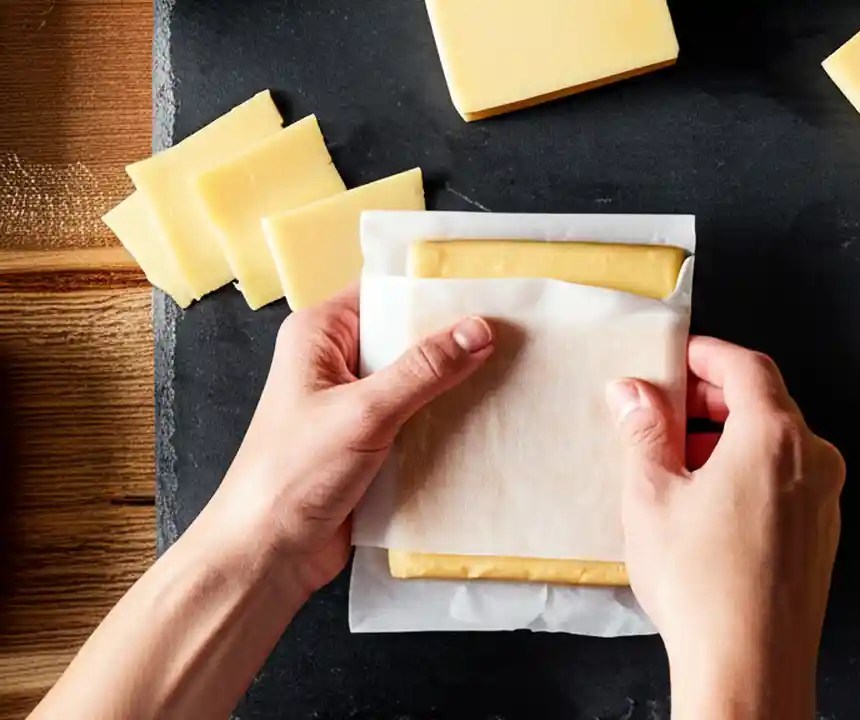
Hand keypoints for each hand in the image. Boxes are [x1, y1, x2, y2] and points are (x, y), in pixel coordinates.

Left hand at [201, 287, 494, 592]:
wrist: (268, 555)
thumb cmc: (292, 475)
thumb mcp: (364, 412)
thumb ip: (424, 370)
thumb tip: (479, 329)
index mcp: (320, 335)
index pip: (386, 293)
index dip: (434, 291)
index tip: (490, 289)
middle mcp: (336, 363)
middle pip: (408, 337)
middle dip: (456, 340)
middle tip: (517, 333)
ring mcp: (355, 405)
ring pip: (418, 381)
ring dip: (457, 385)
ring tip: (515, 373)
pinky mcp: (372, 444)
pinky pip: (419, 420)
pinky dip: (448, 422)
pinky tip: (489, 420)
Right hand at [606, 336, 844, 719]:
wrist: (749, 666)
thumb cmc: (703, 587)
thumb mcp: (652, 496)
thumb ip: (644, 432)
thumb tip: (634, 394)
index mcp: (775, 437)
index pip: (747, 366)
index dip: (708, 354)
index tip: (678, 357)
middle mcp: (813, 460)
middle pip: (767, 401)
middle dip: (715, 397)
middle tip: (667, 407)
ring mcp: (824, 499)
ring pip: (778, 443)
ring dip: (731, 436)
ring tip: (680, 458)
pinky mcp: (821, 534)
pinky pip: (788, 480)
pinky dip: (752, 471)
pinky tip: (710, 499)